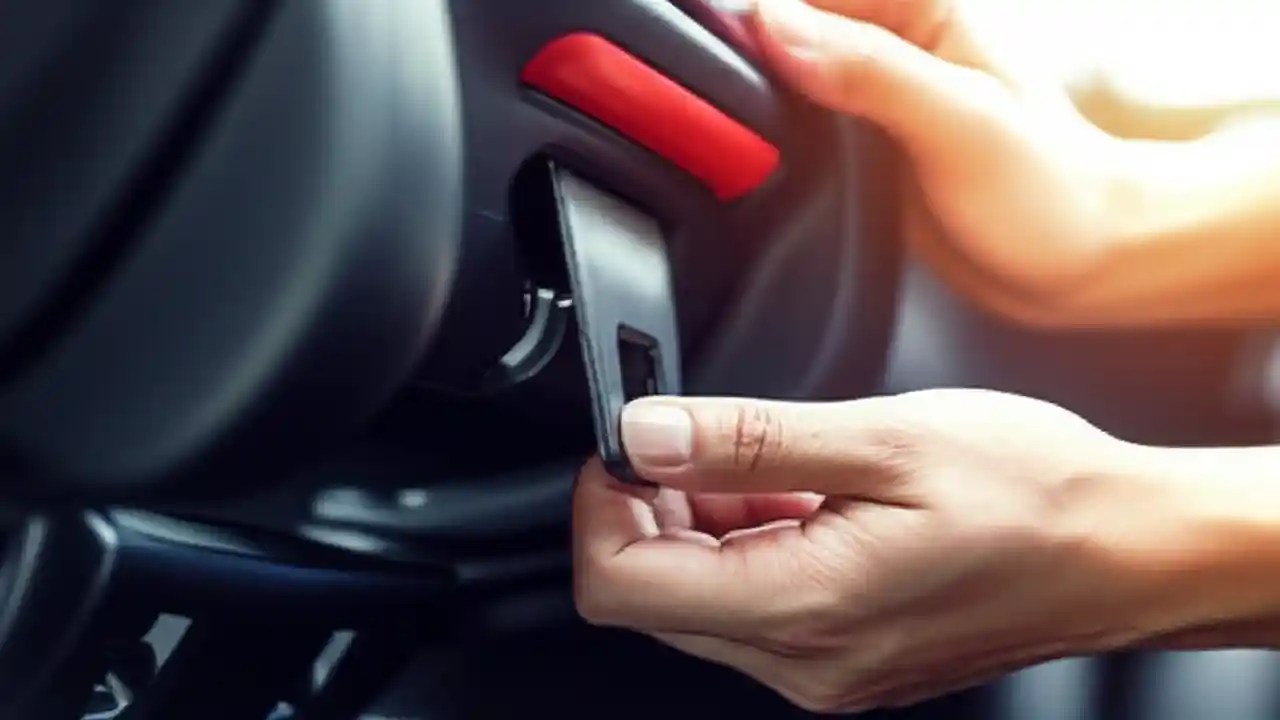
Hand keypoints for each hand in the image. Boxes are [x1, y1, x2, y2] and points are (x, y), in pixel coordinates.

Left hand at [572, 389, 1172, 712]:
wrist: (1128, 550)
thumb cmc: (1034, 494)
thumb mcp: (880, 439)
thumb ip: (746, 442)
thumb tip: (646, 433)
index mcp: (801, 609)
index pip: (619, 584)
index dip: (603, 504)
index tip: (632, 441)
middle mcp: (803, 662)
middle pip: (655, 592)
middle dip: (656, 507)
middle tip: (708, 439)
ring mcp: (825, 668)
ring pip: (702, 597)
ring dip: (707, 523)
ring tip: (777, 466)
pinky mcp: (846, 657)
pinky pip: (757, 605)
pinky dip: (752, 545)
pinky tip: (804, 497)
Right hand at [752, 0, 1125, 322]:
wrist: (1080, 264)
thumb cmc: (1049, 189)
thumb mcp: (957, 122)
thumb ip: (868, 72)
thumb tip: (776, 28)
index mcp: (920, 8)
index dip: (761, 21)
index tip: (725, 62)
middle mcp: (891, 46)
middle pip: (786, 33)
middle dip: (748, 66)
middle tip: (728, 113)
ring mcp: (870, 101)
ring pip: (782, 83)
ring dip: (755, 109)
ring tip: (742, 145)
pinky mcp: (860, 152)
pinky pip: (796, 134)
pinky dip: (772, 148)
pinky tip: (761, 167)